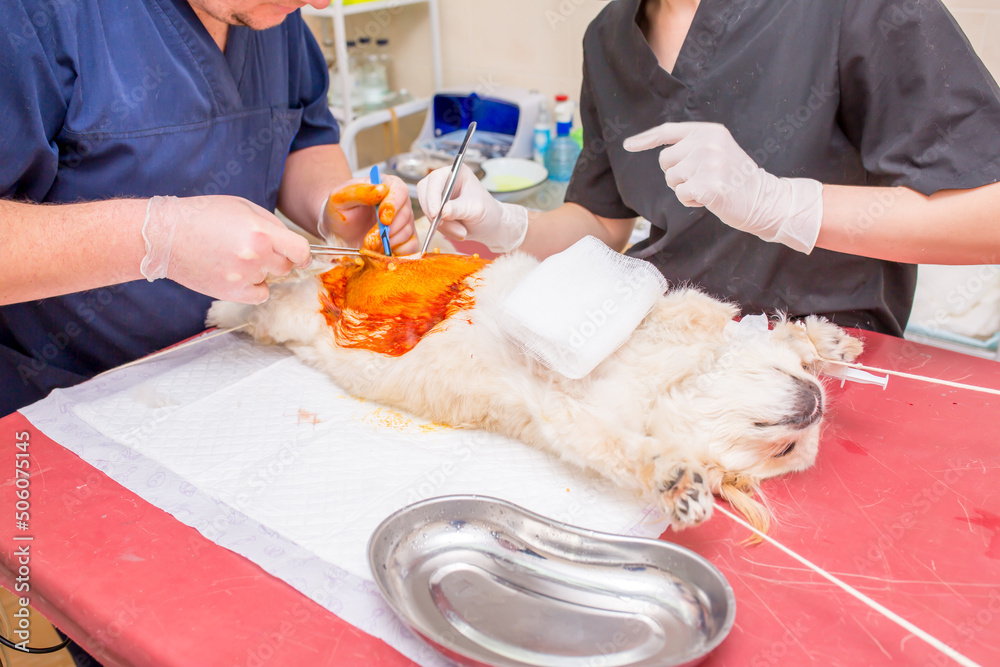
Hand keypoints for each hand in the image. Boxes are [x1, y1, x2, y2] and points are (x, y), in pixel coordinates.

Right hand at [140, 195, 311, 303]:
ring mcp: (243, 277)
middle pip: (286, 266)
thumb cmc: (203, 216)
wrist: (166, 236)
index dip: (303, 254)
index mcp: (261, 232)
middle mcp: (255, 256)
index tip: (300, 255)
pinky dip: (253, 287)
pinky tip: (237, 274)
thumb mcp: (242, 206)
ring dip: (260, 270)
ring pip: (270, 278)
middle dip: (276, 257)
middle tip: (253, 248)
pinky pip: (259, 294)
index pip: (301, 251)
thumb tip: (291, 243)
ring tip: (234, 256)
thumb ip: (271, 224)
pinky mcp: (231, 293)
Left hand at [319, 175, 417, 254]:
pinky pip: (411, 247)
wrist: (338, 232)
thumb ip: (359, 192)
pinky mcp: (406, 240)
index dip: (393, 206)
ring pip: (407, 232)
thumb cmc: (340, 211)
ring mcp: (405, 222)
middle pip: (405, 214)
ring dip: (389, 242)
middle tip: (369, 239)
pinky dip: (397, 252)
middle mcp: (399, 202)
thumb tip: (381, 189)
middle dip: (387, 230)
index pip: (400, 191)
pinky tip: (381, 251)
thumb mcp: (340, 197)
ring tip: (370, 245)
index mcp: (386, 185)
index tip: (383, 220)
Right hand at [416, 165, 527, 252]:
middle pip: (425, 193)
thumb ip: (459, 209)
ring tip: (461, 232)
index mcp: (456, 172)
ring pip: (427, 209)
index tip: (436, 213)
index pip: (435, 179)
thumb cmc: (487, 212)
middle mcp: (444, 181)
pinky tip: (457, 232)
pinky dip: (441, 229)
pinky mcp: (435, 209)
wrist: (489, 224)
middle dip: (435, 213)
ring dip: (441, 225)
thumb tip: (443, 211)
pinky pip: (430, 220)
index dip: (433, 195)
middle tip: (448, 227)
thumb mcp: (476, 210)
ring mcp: (438, 195)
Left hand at [623, 122, 822, 253]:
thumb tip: (662, 153)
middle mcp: (707, 142)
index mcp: (708, 130)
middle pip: (665, 160)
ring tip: (709, 186)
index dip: (645, 139)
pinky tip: (710, 198)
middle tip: (703, 177)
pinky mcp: (709, 184)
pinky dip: (691, 200)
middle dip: (677, 174)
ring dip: (685, 188)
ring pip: (671, 179)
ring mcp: (709, 162)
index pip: (668, 131)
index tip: (628, 145)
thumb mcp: (716, 150)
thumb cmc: (735, 178)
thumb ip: (692, 146)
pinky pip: (681, 194)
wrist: (764, 198)